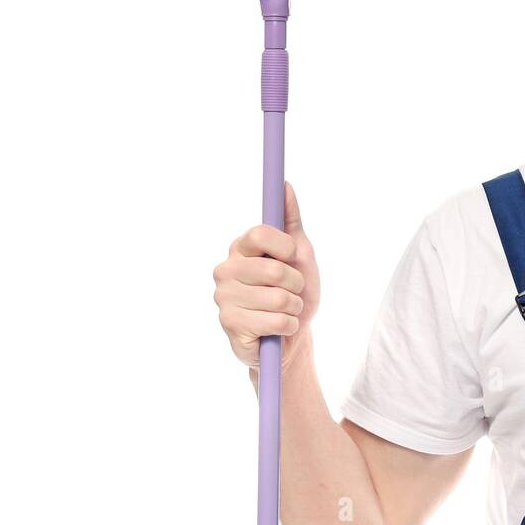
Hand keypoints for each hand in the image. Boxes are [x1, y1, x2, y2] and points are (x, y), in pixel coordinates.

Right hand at [212, 180, 319, 367]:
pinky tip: (278, 329)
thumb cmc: (295, 293)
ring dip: (294, 307)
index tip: (294, 257)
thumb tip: (285, 187)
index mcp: (241, 249)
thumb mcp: (299, 255)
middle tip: (293, 292)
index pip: (260, 233)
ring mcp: (224, 297)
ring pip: (279, 298)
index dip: (285, 247)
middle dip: (297, 284)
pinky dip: (288, 326)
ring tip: (286, 311)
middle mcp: (226, 269)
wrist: (292, 337)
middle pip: (274, 269)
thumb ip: (291, 221)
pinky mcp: (229, 324)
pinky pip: (275, 321)